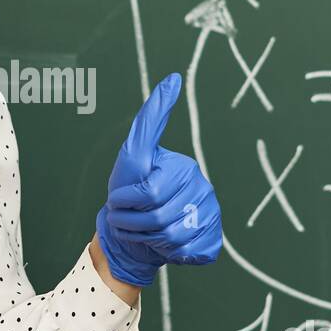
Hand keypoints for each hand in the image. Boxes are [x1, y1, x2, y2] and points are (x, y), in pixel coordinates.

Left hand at [95, 73, 222, 287]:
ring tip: (138, 231)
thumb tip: (174, 77)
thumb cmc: (127, 190)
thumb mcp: (133, 153)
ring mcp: (210, 216)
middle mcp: (204, 190)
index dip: (127, 199)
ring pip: (172, 238)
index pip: (151, 193)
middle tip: (124, 218)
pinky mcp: (210, 242)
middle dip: (131, 222)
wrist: (131, 234)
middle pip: (159, 217)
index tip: (119, 198)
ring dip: (144, 239)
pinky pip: (186, 252)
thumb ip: (151, 117)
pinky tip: (159, 244)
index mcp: (185, 168)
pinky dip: (165, 253)